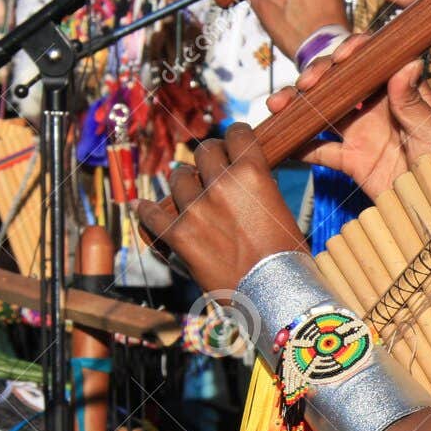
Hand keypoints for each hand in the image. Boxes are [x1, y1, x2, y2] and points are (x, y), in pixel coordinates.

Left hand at [135, 125, 306, 294]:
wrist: (275, 297)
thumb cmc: (288, 260)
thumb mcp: (282, 212)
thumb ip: (260, 191)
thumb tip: (247, 183)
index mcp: (253, 174)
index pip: (236, 134)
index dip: (235, 136)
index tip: (233, 143)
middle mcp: (222, 185)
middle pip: (204, 152)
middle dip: (209, 158)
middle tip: (211, 168)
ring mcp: (197, 209)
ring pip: (178, 178)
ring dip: (184, 183)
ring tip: (188, 193)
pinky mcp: (179, 235)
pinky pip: (152, 215)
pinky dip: (146, 211)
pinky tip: (142, 207)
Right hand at [266, 34, 430, 199]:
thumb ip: (414, 102)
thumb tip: (407, 63)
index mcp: (399, 90)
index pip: (371, 61)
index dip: (353, 52)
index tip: (343, 57)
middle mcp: (376, 106)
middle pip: (339, 81)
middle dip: (317, 76)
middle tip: (306, 85)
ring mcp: (362, 132)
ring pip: (322, 110)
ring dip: (297, 104)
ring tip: (277, 105)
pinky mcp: (352, 160)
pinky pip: (320, 150)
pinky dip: (298, 147)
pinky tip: (279, 142)